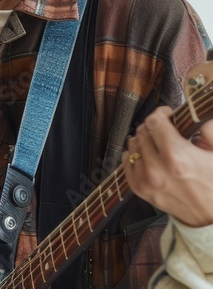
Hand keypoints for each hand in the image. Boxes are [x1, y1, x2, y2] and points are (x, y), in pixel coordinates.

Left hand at [123, 94, 212, 227]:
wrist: (210, 217)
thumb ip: (210, 132)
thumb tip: (199, 118)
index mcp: (177, 157)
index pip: (155, 122)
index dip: (162, 113)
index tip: (168, 114)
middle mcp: (157, 169)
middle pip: (143, 132)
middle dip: (154, 126)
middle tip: (164, 129)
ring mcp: (145, 180)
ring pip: (133, 144)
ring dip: (143, 139)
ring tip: (156, 143)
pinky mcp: (138, 189)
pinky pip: (126, 161)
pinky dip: (134, 154)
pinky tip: (145, 154)